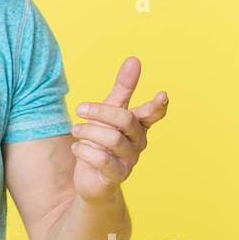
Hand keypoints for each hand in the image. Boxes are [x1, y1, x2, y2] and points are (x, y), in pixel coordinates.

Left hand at [71, 56, 166, 203]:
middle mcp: (138, 143)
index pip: (153, 113)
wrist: (92, 179)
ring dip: (89, 132)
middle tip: (79, 108)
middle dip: (100, 111)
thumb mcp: (109, 112)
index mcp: (138, 125)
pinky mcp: (117, 177)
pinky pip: (102, 160)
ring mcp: (130, 161)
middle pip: (125, 120)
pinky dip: (85, 151)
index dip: (157, 105)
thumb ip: (123, 88)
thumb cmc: (102, 140)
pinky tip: (77, 148)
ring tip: (76, 130)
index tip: (162, 95)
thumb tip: (135, 59)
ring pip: (112, 139)